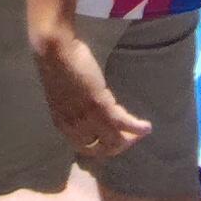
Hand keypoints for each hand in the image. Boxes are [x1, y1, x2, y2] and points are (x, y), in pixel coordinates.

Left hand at [32, 28, 150, 164]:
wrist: (54, 51)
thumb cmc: (57, 66)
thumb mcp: (64, 96)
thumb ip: (76, 108)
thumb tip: (90, 110)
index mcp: (64, 125)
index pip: (86, 148)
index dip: (102, 147)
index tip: (113, 140)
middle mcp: (75, 128)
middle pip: (103, 148)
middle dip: (119, 145)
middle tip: (131, 138)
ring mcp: (88, 119)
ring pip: (115, 139)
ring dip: (131, 138)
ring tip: (142, 132)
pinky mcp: (100, 107)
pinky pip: (123, 124)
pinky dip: (136, 127)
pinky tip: (146, 127)